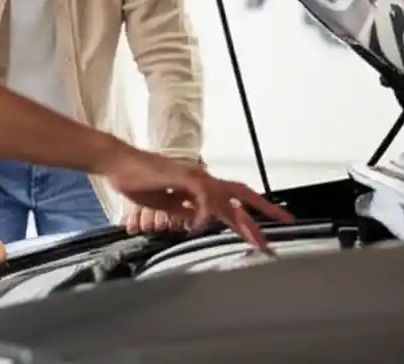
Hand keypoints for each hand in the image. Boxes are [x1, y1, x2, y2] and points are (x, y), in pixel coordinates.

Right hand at [102, 149, 292, 250]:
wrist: (117, 163)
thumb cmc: (136, 180)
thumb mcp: (164, 204)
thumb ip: (183, 211)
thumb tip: (200, 223)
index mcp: (199, 186)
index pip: (231, 202)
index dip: (249, 218)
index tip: (263, 235)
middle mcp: (202, 179)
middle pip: (242, 194)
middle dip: (265, 210)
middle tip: (287, 223)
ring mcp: (194, 176)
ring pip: (228, 198)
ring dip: (243, 221)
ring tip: (257, 240)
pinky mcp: (182, 176)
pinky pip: (203, 196)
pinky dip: (206, 211)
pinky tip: (203, 224)